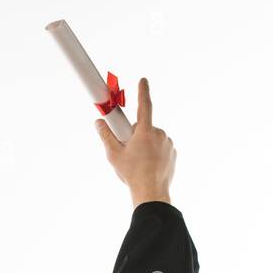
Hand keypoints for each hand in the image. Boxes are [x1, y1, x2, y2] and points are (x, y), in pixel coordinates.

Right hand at [95, 77, 174, 206]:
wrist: (151, 192)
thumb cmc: (132, 173)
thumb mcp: (114, 154)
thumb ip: (105, 136)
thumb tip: (99, 122)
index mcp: (145, 132)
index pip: (144, 106)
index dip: (143, 91)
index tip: (143, 80)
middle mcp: (160, 134)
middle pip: (144, 127)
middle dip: (135, 134)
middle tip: (127, 148)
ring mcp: (168, 144)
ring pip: (153, 138)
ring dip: (145, 144)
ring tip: (138, 161)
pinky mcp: (173, 153)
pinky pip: (161, 147)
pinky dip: (154, 153)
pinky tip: (147, 165)